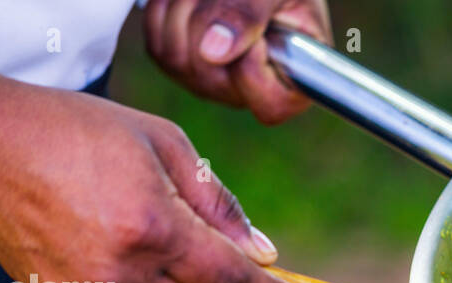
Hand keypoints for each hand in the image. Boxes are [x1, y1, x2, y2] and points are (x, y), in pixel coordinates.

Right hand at [0, 85, 301, 282]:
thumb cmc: (76, 131)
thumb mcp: (164, 145)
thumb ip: (219, 203)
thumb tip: (262, 253)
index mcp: (154, 227)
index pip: (232, 280)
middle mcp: (123, 270)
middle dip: (219, 282)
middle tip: (210, 245)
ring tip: (142, 226)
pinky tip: (111, 242)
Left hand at [145, 0, 332, 124]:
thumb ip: (250, 15)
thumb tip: (213, 52)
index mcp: (293, 83)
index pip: (270, 105)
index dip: (254, 68)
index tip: (256, 34)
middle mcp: (249, 93)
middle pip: (212, 77)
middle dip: (208, 18)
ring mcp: (212, 84)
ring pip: (177, 58)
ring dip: (185, 7)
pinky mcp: (181, 67)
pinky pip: (158, 45)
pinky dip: (167, 8)